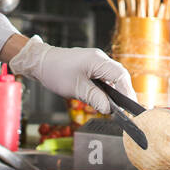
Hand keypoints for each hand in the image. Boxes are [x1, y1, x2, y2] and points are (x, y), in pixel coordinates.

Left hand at [7, 35, 134, 113]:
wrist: (39, 61)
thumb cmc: (55, 71)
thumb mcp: (76, 89)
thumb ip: (95, 98)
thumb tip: (109, 109)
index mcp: (98, 60)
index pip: (121, 75)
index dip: (127, 92)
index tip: (129, 107)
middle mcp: (100, 59)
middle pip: (119, 76)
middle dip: (124, 93)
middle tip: (125, 110)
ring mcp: (95, 62)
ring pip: (112, 77)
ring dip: (115, 91)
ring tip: (116, 107)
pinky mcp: (90, 66)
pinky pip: (104, 77)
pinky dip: (106, 89)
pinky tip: (104, 99)